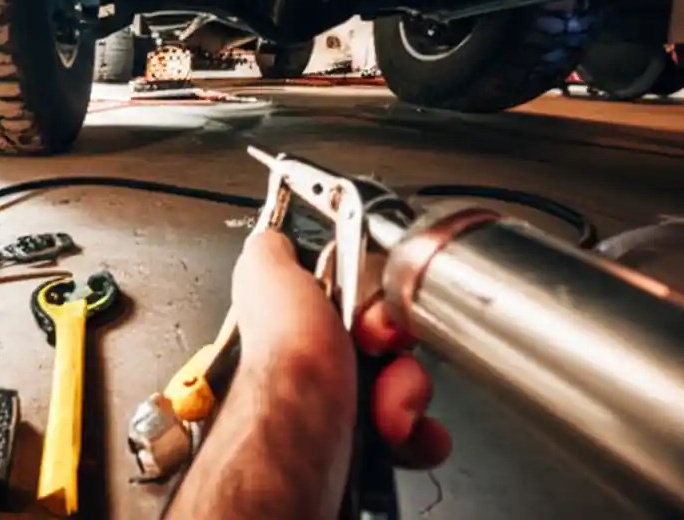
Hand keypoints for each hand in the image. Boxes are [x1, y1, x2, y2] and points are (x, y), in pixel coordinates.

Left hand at [232, 230, 451, 468]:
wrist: (300, 442)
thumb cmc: (284, 364)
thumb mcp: (266, 276)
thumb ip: (271, 252)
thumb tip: (274, 235)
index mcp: (295, 325)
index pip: (356, 300)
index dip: (376, 302)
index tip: (374, 311)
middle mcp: (316, 365)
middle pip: (387, 341)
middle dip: (396, 347)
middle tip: (379, 351)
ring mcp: (341, 407)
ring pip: (405, 384)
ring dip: (408, 391)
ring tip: (386, 406)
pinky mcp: (364, 449)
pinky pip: (413, 434)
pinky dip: (418, 434)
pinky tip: (402, 434)